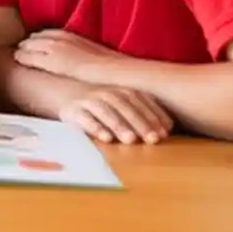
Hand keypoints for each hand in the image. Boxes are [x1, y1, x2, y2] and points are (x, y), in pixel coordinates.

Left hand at [15, 29, 124, 82]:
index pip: (46, 33)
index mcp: (69, 34)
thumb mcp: (91, 51)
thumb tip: (80, 59)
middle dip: (27, 42)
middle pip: (35, 37)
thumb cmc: (107, 65)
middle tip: (19, 48)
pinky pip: (28, 57)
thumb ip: (80, 52)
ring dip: (21, 48)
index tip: (31, 43)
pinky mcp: (50, 61)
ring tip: (15, 54)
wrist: (113, 69)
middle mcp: (59, 38)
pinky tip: (16, 59)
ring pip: (28, 45)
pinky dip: (21, 57)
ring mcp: (54, 49)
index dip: (37, 39)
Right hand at [57, 84, 173, 144]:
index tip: (164, 134)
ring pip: (107, 113)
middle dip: (141, 124)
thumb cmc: (101, 103)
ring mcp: (89, 101)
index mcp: (123, 91)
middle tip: (153, 139)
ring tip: (131, 140)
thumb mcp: (122, 102)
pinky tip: (106, 139)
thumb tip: (169, 129)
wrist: (63, 92)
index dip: (154, 117)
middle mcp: (107, 93)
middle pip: (126, 108)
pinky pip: (85, 119)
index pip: (142, 103)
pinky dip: (96, 128)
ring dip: (120, 126)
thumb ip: (143, 111)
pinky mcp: (73, 110)